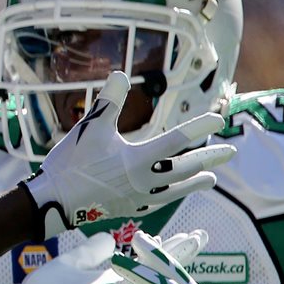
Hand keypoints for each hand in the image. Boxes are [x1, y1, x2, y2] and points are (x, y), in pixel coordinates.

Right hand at [0, 229, 209, 283]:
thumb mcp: (69, 266)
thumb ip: (93, 252)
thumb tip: (112, 242)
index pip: (154, 266)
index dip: (175, 250)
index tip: (195, 237)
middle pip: (158, 272)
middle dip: (179, 254)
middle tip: (201, 237)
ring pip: (148, 277)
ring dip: (165, 262)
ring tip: (183, 247)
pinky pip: (134, 283)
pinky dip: (145, 271)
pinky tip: (148, 264)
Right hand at [21, 70, 235, 227]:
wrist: (53, 202)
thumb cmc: (71, 164)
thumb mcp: (89, 128)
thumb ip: (108, 101)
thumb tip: (120, 74)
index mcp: (138, 161)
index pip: (177, 141)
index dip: (199, 128)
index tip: (218, 119)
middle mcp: (144, 182)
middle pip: (184, 169)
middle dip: (208, 159)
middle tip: (230, 152)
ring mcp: (138, 199)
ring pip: (176, 190)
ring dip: (194, 182)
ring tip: (211, 179)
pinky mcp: (129, 209)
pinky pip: (160, 201)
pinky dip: (173, 195)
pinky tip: (174, 192)